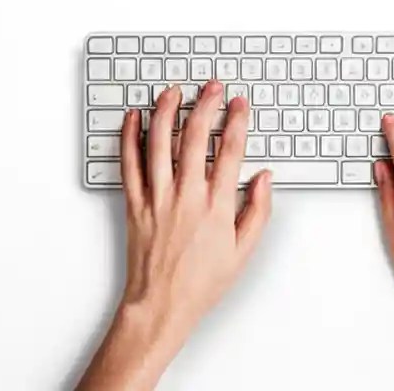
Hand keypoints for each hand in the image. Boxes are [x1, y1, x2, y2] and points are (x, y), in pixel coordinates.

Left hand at [78, 80, 271, 390]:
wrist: (160, 305)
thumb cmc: (200, 283)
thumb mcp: (243, 251)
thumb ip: (258, 211)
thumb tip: (264, 179)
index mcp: (216, 207)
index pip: (229, 151)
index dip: (236, 122)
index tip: (239, 104)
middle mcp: (186, 196)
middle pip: (195, 138)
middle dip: (206, 105)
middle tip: (212, 87)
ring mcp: (158, 198)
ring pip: (160, 143)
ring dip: (167, 111)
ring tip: (174, 92)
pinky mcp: (135, 204)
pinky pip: (129, 164)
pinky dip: (130, 137)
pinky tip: (133, 119)